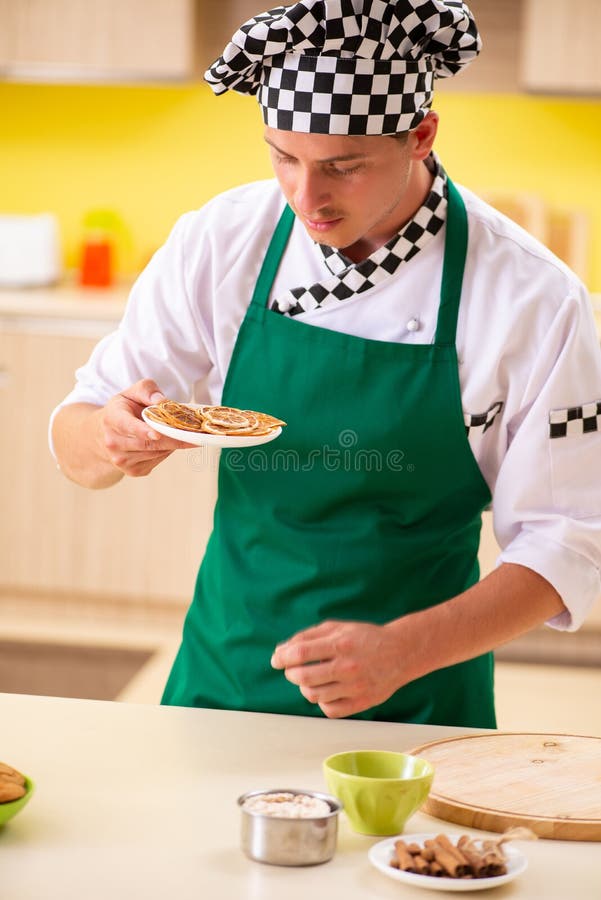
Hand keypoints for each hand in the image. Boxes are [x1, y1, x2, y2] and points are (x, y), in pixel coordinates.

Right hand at [98, 379, 192, 476]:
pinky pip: (157, 460)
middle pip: (149, 443)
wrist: (107, 433)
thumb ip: (147, 390)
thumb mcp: (132, 392)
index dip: (142, 430)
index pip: (127, 426)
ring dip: (173, 444)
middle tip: (196, 434)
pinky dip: (167, 451)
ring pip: (157, 452)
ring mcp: (121, 460)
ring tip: (183, 433)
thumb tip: (162, 401)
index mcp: (112, 418)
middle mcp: (113, 442)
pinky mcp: (133, 471)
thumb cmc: (125, 409)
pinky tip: (168, 442)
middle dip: (174, 438)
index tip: (157, 434)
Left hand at [271, 619, 405, 717]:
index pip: (301, 653)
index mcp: (340, 644)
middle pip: (304, 677)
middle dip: (290, 673)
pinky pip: (330, 710)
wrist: (401, 652)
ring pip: (314, 695)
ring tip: (310, 679)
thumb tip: (282, 650)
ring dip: (304, 687)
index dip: (282, 657)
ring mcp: (355, 687)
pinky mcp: (362, 703)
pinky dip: (321, 702)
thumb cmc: (365, 638)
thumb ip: (308, 636)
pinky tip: (325, 691)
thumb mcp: (338, 627)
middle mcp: (348, 666)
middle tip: (292, 670)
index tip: (276, 660)